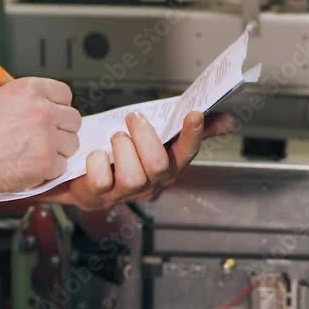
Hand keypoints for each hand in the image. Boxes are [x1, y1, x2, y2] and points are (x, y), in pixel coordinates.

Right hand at [0, 77, 80, 195]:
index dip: (58, 107)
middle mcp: (42, 109)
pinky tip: (27, 168)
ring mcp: (46, 137)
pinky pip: (60, 168)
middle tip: (44, 140)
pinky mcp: (45, 163)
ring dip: (56, 152)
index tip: (52, 117)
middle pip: (73, 120)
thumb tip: (43, 106)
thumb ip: (25, 100)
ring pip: (70, 145)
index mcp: (30, 89)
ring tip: (32, 156)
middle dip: (61, 131)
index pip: (64, 94)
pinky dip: (47, 172)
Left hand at [47, 110, 234, 211]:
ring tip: (115, 137)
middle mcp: (151, 184)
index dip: (193, 134)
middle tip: (133, 117)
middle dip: (145, 136)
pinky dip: (97, 160)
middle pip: (159, 166)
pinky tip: (96, 154)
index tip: (194, 112)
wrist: (81, 174)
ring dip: (122, 147)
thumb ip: (189, 129)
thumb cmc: (121, 153)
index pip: (188, 152)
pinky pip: (101, 179)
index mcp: (168, 166)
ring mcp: (125, 193)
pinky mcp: (99, 196)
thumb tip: (227, 121)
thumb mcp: (155, 136)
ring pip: (134, 176)